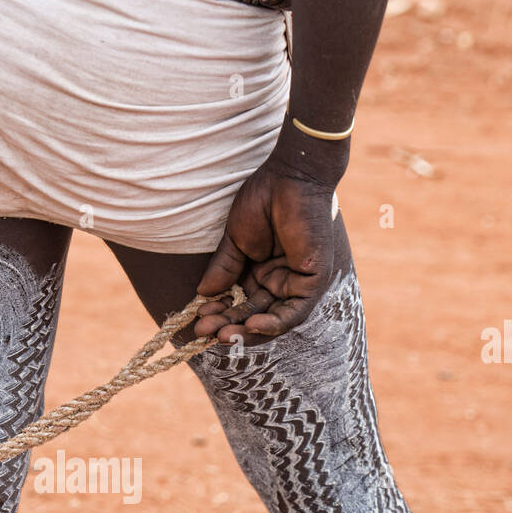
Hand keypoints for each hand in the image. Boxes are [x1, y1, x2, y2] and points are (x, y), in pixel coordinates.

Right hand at [194, 133, 344, 344]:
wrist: (290, 177)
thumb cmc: (264, 200)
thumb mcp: (235, 240)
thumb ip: (223, 269)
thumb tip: (202, 294)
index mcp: (262, 270)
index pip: (240, 301)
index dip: (220, 312)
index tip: (198, 319)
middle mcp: (280, 280)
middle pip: (253, 313)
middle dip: (228, 325)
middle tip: (203, 331)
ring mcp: (297, 282)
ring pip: (273, 319)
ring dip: (247, 331)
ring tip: (222, 335)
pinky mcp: (314, 280)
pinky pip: (294, 312)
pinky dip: (274, 324)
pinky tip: (250, 326)